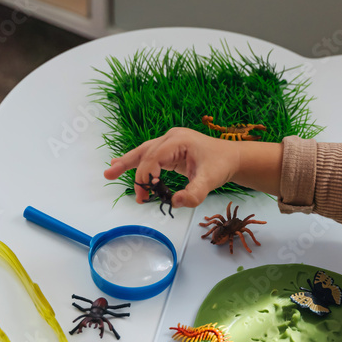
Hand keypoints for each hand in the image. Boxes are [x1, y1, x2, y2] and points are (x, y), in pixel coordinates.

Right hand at [102, 128, 241, 208]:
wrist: (232, 158)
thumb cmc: (221, 165)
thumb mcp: (211, 181)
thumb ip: (194, 194)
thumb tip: (174, 203)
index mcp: (180, 140)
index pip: (155, 157)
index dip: (146, 175)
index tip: (147, 193)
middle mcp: (172, 138)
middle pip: (144, 152)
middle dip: (129, 167)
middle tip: (110, 176)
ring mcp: (170, 143)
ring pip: (144, 152)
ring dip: (127, 163)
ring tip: (109, 172)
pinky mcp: (170, 150)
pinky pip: (150, 156)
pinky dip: (137, 163)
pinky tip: (120, 165)